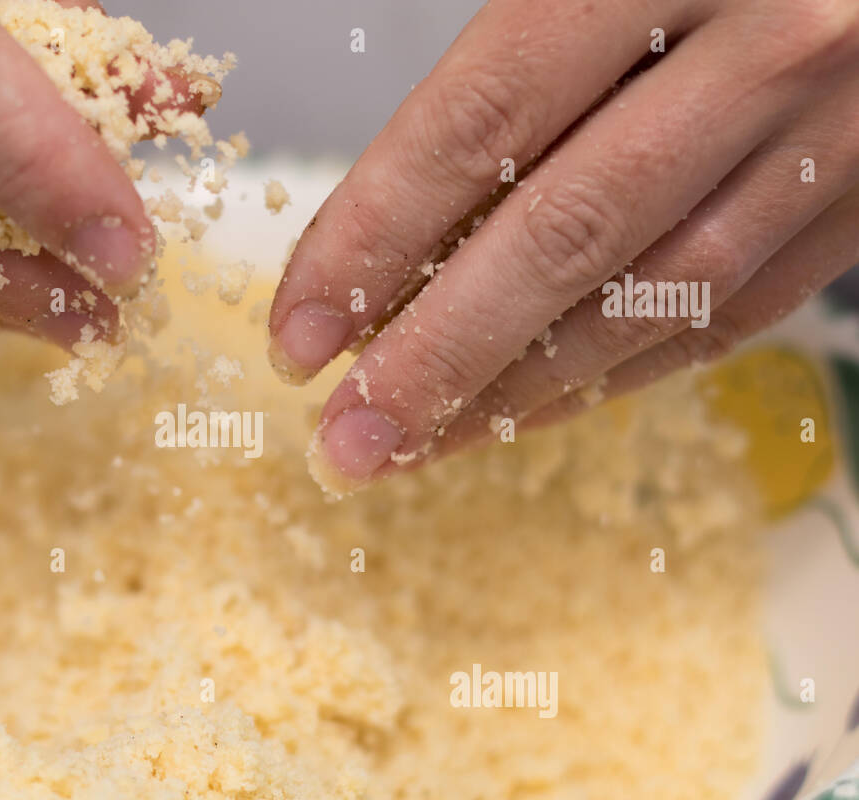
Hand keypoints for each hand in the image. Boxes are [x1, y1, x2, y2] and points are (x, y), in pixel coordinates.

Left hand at [269, 0, 858, 493]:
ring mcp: (829, 132)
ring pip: (644, 299)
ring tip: (411, 448)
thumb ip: (500, 83)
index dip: (371, 243)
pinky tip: (519, 413)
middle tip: (344, 441)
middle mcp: (759, 46)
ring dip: (511, 395)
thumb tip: (383, 241)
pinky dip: (607, 376)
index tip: (298, 335)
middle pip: (558, 236)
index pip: (477, 126)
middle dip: (433, 359)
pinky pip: (723, 317)